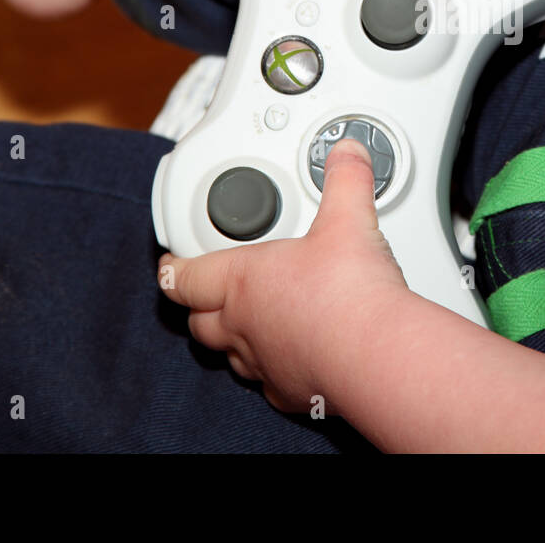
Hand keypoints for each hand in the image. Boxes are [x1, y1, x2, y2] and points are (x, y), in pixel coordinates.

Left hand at [159, 140, 409, 412]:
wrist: (375, 354)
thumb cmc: (349, 293)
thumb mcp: (349, 220)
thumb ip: (346, 180)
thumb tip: (347, 152)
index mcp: (242, 281)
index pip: (186, 277)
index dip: (174, 269)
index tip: (170, 263)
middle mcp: (244, 326)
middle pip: (200, 322)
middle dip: (200, 307)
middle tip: (209, 291)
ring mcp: (265, 363)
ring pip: (231, 355)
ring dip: (235, 339)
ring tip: (253, 322)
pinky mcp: (292, 393)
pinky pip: (270, 383)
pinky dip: (275, 368)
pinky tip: (294, 356)